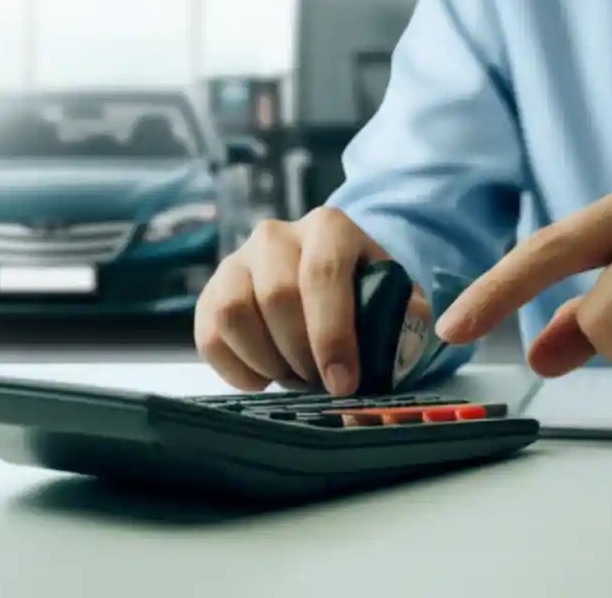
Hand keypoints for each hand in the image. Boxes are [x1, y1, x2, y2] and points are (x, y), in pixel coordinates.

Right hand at [195, 207, 427, 394]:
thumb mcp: (392, 298)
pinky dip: (237, 370)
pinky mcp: (210, 293)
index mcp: (329, 227)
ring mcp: (236, 261)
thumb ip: (402, 320)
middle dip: (301, 355)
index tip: (343, 383)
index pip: (323, 275)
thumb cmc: (361, 295)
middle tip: (321, 383)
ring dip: (267, 362)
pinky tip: (265, 378)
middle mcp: (276, 235)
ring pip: (234, 314)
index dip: (332, 335)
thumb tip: (400, 350)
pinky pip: (209, 336)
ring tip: (295, 377)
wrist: (323, 280)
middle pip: (276, 296)